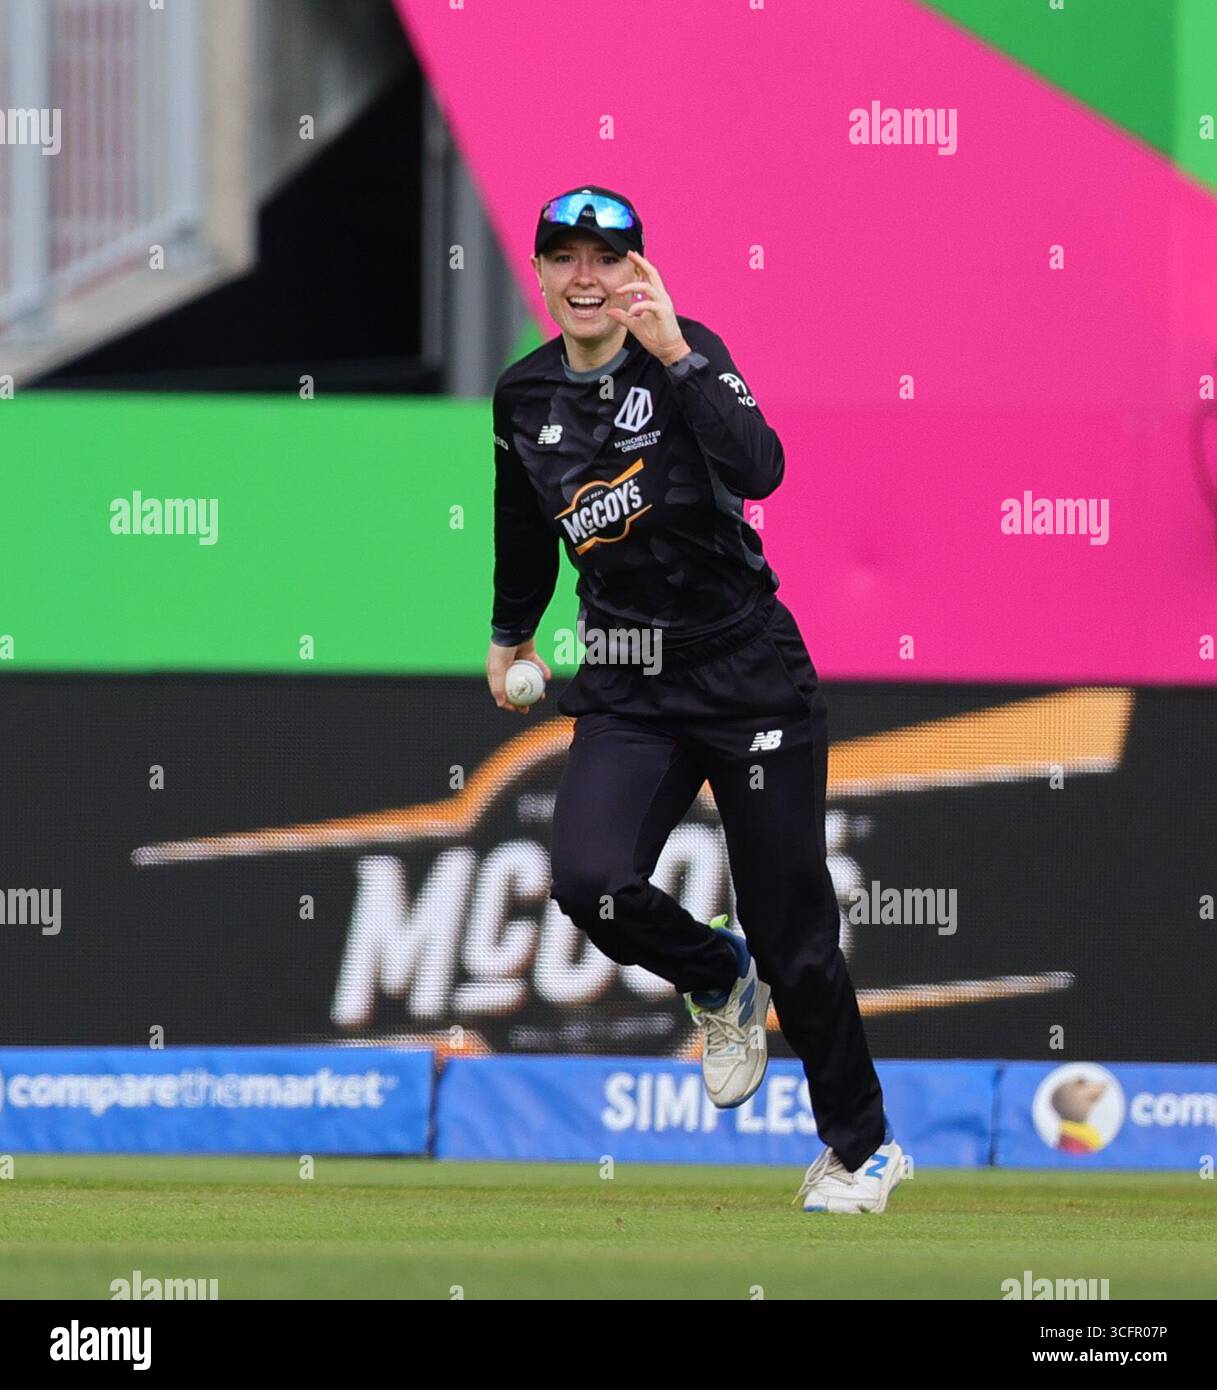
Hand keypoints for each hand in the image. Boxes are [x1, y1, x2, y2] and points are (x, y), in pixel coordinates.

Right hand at [486, 638, 552, 714]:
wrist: (515, 629)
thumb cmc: (502, 649)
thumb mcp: (497, 668)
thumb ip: (498, 686)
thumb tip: (500, 704)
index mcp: (496, 673)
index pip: (501, 692)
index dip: (508, 703)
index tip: (516, 710)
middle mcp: (507, 669)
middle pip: (516, 689)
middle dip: (522, 701)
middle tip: (528, 708)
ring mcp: (519, 663)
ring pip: (529, 680)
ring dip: (535, 689)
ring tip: (541, 696)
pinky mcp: (530, 656)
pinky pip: (537, 667)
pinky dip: (543, 672)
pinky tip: (547, 678)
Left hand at [606, 251, 690, 365]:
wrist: (669, 350)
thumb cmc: (655, 337)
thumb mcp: (634, 325)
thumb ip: (623, 317)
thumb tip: (609, 311)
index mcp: (656, 297)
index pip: (648, 276)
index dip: (641, 265)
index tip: (631, 255)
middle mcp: (661, 297)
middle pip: (652, 273)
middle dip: (641, 262)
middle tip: (630, 254)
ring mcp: (663, 304)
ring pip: (648, 286)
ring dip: (632, 286)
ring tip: (619, 291)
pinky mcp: (664, 313)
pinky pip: (650, 305)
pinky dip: (638, 306)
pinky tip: (630, 312)